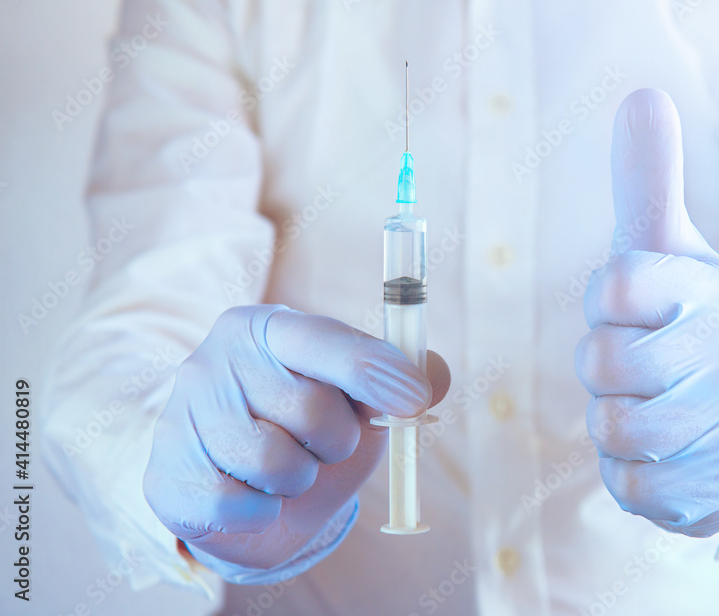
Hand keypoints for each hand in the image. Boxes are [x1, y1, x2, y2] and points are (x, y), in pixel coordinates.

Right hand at [143, 305, 449, 577]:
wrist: (246, 486)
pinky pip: (241, 506)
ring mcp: (182, 414)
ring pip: (277, 464)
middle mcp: (213, 359)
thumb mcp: (359, 396)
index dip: (372, 369)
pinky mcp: (166, 473)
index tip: (415, 398)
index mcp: (266, 326)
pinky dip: (263, 511)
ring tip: (286, 465)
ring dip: (300, 478)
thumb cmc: (310, 425)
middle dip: (336, 440)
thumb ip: (400, 379)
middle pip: (311, 409)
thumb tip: (434, 377)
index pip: (322, 339)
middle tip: (320, 440)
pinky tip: (252, 492)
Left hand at [575, 89, 718, 536]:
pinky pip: (628, 485)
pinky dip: (627, 470)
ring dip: (611, 418)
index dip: (603, 300)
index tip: (632, 307)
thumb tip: (641, 94)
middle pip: (603, 358)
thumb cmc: (689, 324)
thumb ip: (648, 181)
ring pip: (612, 425)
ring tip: (648, 406)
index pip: (616, 281)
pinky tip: (660, 453)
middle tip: (638, 364)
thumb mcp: (669, 252)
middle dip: (602, 363)